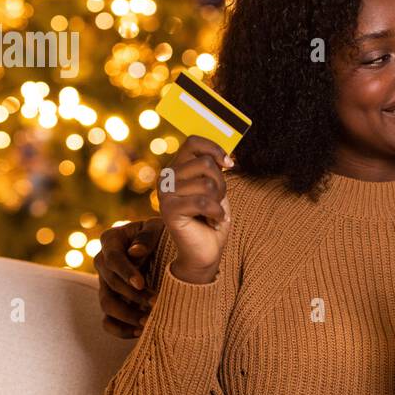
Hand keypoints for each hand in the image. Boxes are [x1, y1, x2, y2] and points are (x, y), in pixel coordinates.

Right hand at [94, 217, 164, 336]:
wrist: (167, 247)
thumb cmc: (162, 233)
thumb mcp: (158, 228)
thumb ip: (147, 237)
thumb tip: (135, 253)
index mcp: (111, 240)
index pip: (112, 259)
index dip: (126, 272)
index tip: (141, 283)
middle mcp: (103, 262)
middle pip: (110, 284)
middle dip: (133, 296)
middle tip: (156, 303)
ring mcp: (105, 284)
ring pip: (107, 305)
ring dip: (128, 315)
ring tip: (149, 321)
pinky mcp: (112, 301)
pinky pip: (108, 322)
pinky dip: (121, 330)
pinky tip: (141, 332)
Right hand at [159, 135, 233, 283]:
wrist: (204, 252)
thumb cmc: (211, 218)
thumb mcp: (216, 188)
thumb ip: (214, 168)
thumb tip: (225, 156)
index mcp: (175, 168)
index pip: (193, 142)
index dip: (215, 149)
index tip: (229, 165)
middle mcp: (165, 177)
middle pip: (205, 163)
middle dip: (221, 183)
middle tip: (217, 201)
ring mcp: (164, 193)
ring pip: (207, 183)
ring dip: (218, 201)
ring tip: (212, 213)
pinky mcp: (169, 210)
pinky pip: (203, 202)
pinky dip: (217, 213)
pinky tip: (214, 221)